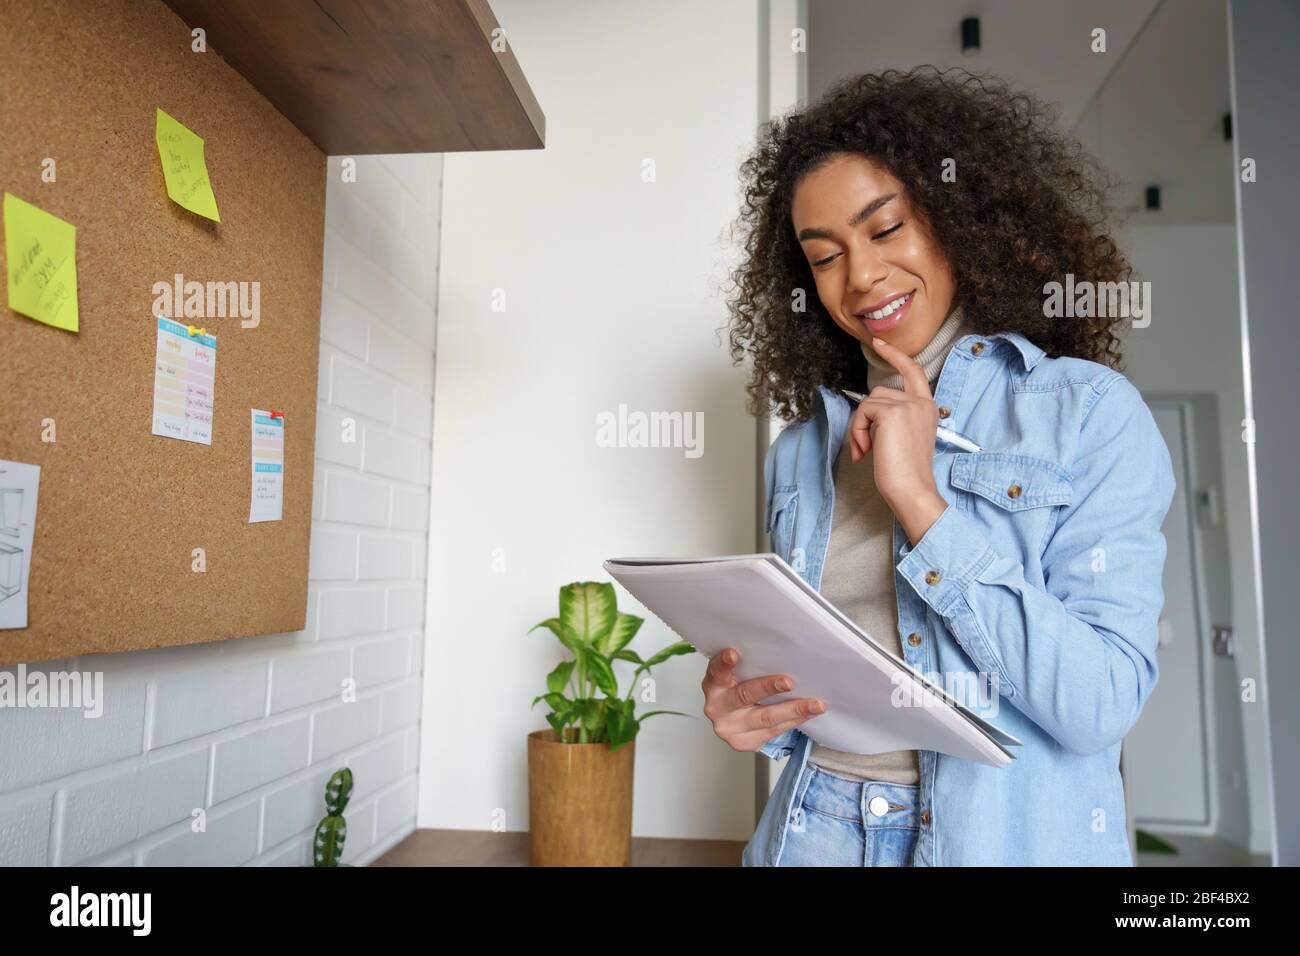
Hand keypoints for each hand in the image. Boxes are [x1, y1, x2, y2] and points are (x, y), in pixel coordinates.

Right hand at [701, 647, 825, 751]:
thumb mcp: (736, 675)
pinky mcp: (744, 742)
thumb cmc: (737, 689)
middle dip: (768, 687)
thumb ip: (748, 666)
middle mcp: (718, 707)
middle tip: (789, 681)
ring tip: (815, 704)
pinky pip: (774, 731)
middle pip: (744, 695)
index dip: (724, 663)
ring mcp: (730, 727)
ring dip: (794, 709)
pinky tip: (808, 713)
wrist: (732, 720)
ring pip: (765, 718)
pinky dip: (794, 721)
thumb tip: (782, 651)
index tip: (734, 653)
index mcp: (713, 684)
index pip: (717, 671)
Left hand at [849, 337, 948, 543]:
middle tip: (864, 447)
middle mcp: (921, 403)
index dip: (895, 356)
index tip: (878, 344)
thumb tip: (869, 413)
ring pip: (868, 403)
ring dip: (860, 427)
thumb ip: (895, 419)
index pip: (913, 372)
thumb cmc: (906, 473)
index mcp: (927, 408)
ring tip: (865, 451)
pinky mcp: (892, 412)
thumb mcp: (904, 438)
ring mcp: (908, 405)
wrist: (911, 488)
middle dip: (865, 418)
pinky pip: (862, 412)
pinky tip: (865, 451)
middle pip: (879, 393)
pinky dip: (857, 431)